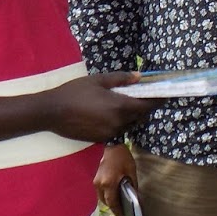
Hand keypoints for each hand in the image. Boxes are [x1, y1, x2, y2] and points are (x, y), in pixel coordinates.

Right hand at [46, 73, 161, 143]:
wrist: (51, 112)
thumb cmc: (74, 92)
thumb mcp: (98, 80)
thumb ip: (121, 79)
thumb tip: (140, 76)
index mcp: (120, 106)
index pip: (146, 105)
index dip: (157, 100)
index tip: (165, 95)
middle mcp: (119, 122)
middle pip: (140, 116)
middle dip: (144, 107)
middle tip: (144, 96)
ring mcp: (111, 132)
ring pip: (130, 124)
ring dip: (132, 115)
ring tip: (127, 103)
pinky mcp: (102, 139)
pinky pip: (118, 130)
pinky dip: (121, 122)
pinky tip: (112, 113)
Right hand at [95, 143, 137, 215]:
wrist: (111, 145)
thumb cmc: (123, 157)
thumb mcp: (131, 171)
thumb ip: (132, 185)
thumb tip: (134, 197)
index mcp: (109, 183)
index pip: (112, 202)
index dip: (117, 211)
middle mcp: (100, 184)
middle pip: (106, 201)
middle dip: (113, 207)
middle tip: (121, 211)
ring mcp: (96, 181)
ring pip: (101, 197)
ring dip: (109, 201)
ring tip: (118, 204)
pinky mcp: (95, 178)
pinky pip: (100, 191)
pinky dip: (106, 195)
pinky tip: (113, 194)